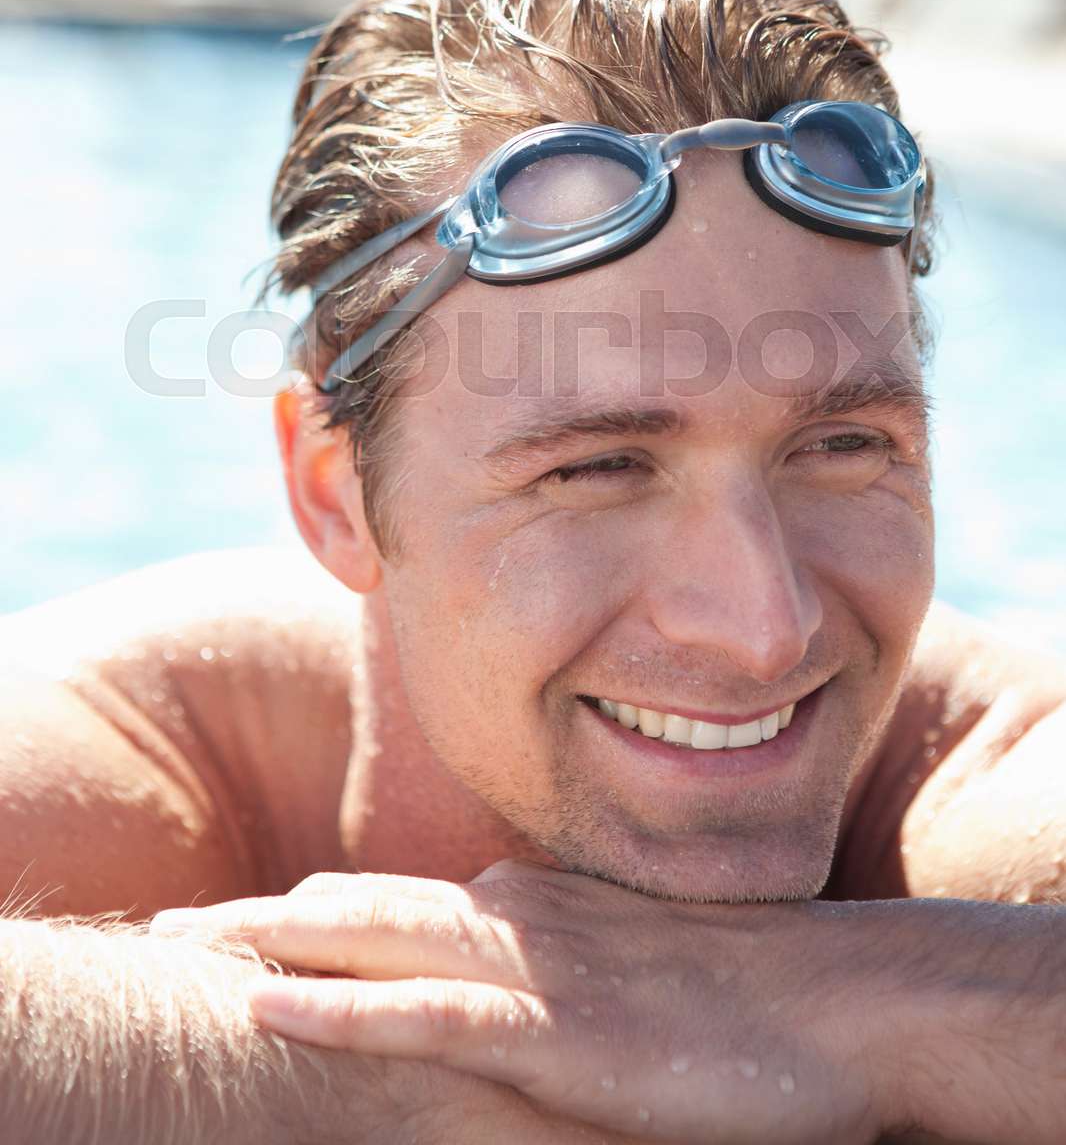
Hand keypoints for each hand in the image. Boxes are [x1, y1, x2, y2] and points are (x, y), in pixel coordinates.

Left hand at [152, 861, 899, 1142]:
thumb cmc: (753, 997)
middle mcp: (512, 918)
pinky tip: (265, 1007)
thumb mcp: (638, 973)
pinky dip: (335, 1007)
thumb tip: (505, 979)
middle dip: (253, 916)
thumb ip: (563, 966)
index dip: (303, 911)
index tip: (231, 924)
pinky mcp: (556, 1032)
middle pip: (353, 905)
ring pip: (366, 943)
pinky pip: (421, 1018)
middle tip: (163, 925)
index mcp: (528, 907)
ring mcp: (531, 970)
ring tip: (172, 946)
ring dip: (263, 945)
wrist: (851, 1002)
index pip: (388, 901)